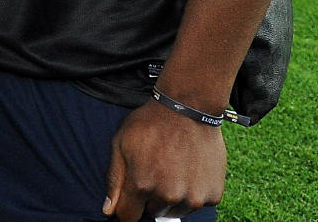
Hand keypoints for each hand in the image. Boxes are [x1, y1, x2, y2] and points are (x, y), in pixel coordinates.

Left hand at [104, 99, 225, 219]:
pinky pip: (196, 204)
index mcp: (141, 184)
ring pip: (174, 212)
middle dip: (149, 198)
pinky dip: (192, 193)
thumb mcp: (120, 144)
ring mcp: (193, 198)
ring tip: (171, 169)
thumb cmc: (150, 124)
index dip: (126, 206)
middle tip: (154, 171)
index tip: (130, 195)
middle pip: (151, 213)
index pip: (128, 216)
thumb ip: (114, 180)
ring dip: (171, 198)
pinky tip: (189, 170)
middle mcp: (168, 196)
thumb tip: (108, 211)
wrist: (188, 109)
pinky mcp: (212, 196)